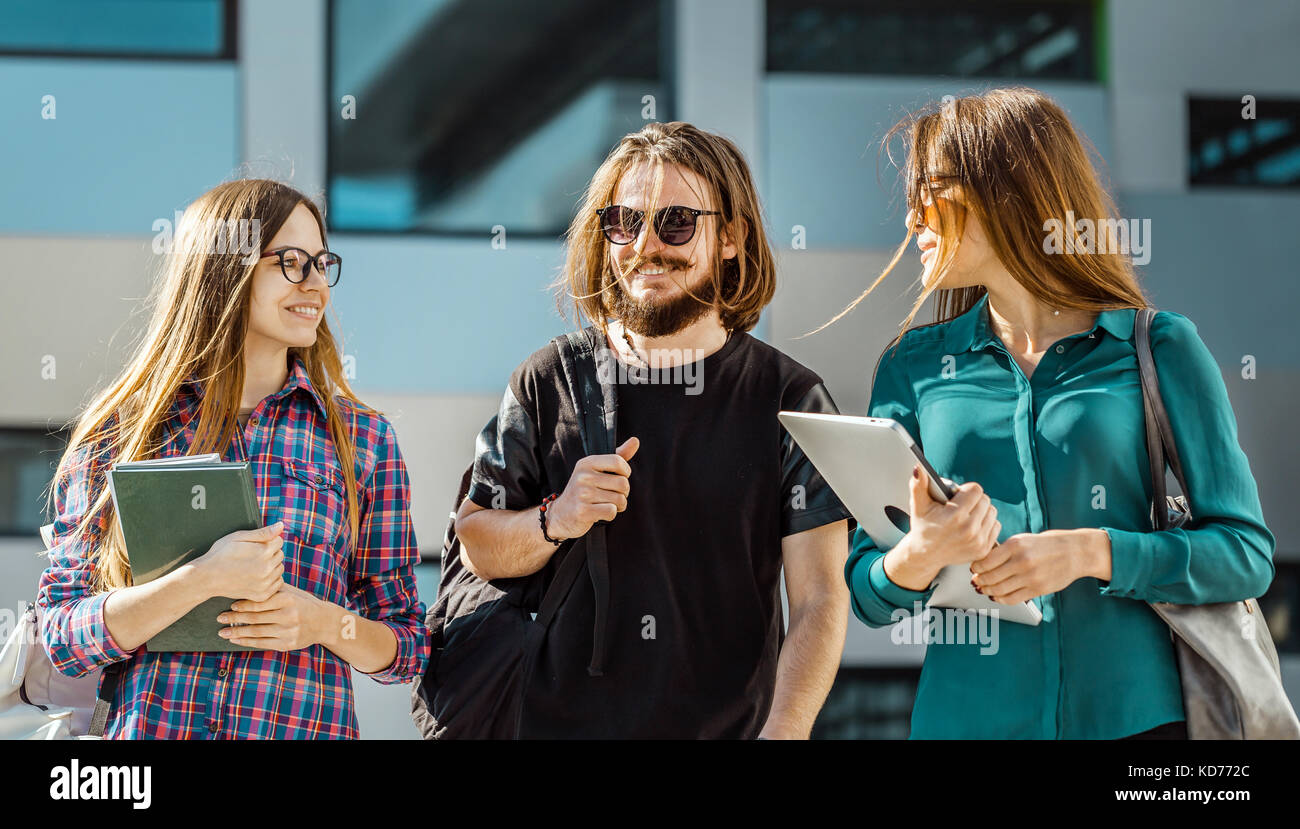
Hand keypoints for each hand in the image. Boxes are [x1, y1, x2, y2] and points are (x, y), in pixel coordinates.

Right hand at [192, 522, 285, 602]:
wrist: (207, 577)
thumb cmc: (220, 554)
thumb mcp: (238, 537)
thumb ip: (263, 532)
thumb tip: (281, 526)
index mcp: (263, 552)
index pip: (279, 541)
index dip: (267, 541)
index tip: (255, 545)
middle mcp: (267, 568)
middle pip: (280, 555)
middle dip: (270, 553)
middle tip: (252, 556)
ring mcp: (265, 583)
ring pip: (280, 569)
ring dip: (271, 566)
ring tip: (253, 566)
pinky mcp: (262, 595)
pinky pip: (277, 584)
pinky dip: (271, 580)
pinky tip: (258, 577)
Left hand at [216, 582, 325, 650]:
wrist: (324, 622)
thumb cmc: (304, 603)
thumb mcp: (292, 592)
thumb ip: (273, 589)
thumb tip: (249, 581)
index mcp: (288, 600)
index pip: (260, 603)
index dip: (243, 605)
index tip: (231, 605)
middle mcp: (288, 616)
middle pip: (255, 618)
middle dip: (235, 618)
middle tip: (219, 617)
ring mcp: (288, 631)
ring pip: (256, 632)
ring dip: (237, 632)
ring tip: (222, 631)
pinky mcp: (287, 644)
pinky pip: (262, 643)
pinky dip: (246, 642)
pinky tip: (235, 640)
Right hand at [544, 437, 639, 539]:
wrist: (561, 515)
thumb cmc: (585, 490)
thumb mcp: (597, 470)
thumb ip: (618, 456)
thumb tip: (635, 440)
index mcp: (587, 463)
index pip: (618, 461)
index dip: (625, 472)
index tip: (619, 477)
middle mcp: (583, 476)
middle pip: (623, 483)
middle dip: (624, 493)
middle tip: (612, 495)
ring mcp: (582, 494)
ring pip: (620, 499)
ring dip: (618, 505)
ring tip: (605, 504)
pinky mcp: (583, 511)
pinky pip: (612, 511)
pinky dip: (610, 515)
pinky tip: (599, 513)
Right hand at [883, 466, 999, 589]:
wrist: (926, 554)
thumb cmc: (923, 526)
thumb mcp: (918, 505)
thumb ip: (918, 484)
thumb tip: (918, 468)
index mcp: (954, 516)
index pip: (976, 490)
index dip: (966, 490)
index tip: (958, 496)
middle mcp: (968, 529)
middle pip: (986, 500)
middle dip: (974, 499)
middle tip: (962, 505)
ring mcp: (977, 541)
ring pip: (992, 512)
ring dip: (982, 511)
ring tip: (968, 515)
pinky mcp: (984, 549)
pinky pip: (996, 526)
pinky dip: (987, 523)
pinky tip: (973, 526)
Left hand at [969, 528, 1109, 603]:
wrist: (1075, 552)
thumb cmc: (1046, 544)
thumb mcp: (1023, 539)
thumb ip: (1004, 550)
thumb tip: (983, 562)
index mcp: (1015, 545)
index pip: (985, 561)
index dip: (976, 567)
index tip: (974, 568)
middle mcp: (1021, 561)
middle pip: (989, 577)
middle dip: (979, 580)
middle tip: (976, 580)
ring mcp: (1030, 577)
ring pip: (998, 590)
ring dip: (987, 591)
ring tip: (984, 588)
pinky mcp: (1037, 589)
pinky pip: (1012, 599)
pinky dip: (1000, 599)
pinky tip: (997, 595)